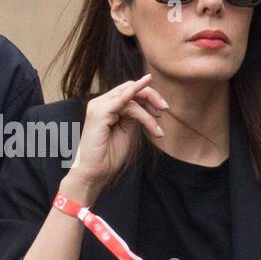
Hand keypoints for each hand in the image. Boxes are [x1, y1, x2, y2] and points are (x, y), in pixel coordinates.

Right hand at [59, 75, 168, 204]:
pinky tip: (148, 107)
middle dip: (151, 96)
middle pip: (130, 87)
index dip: (148, 97)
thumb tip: (147, 105)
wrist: (95, 173)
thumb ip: (134, 115)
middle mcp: (100, 103)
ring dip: (148, 111)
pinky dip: (138, 106)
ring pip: (130, 96)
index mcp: (106, 106)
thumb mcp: (126, 130)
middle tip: (165, 109)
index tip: (162, 111)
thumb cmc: (109, 155)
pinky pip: (123, 102)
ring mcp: (98, 106)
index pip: (129, 91)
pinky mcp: (99, 113)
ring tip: (156, 129)